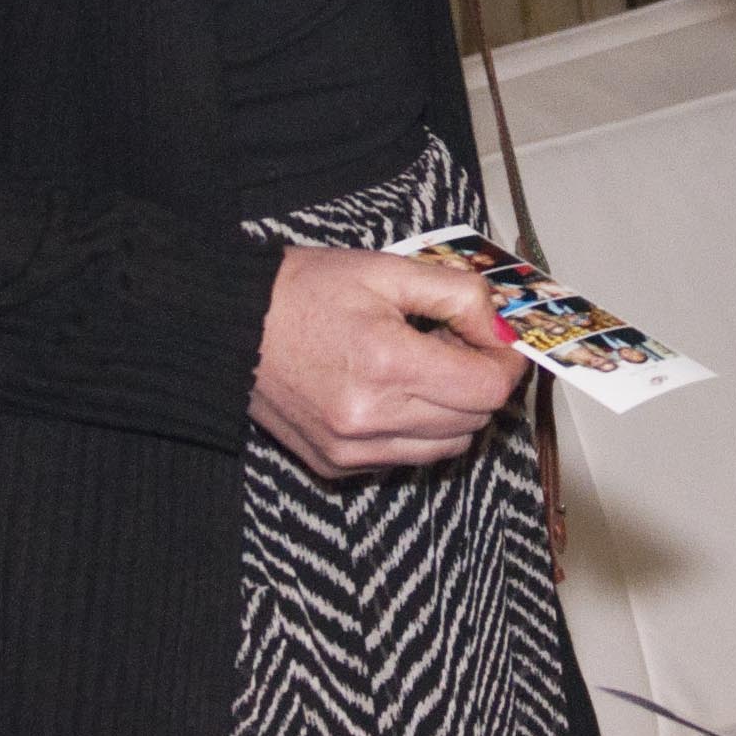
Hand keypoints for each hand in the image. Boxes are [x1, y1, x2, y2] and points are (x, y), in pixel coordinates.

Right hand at [248, 244, 526, 477]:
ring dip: (454, 410)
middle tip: (461, 344)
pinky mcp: (336, 465)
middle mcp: (369, 418)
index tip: (500, 340)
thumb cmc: (302, 291)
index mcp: (386, 364)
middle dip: (481, 381)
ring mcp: (351, 450)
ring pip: (447, 447)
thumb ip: (457, 294)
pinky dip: (418, 429)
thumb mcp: (388, 270)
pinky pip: (407, 457)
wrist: (229, 326)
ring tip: (426, 367)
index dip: (506, 363)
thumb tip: (501, 326)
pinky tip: (395, 392)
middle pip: (473, 420)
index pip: (486, 389)